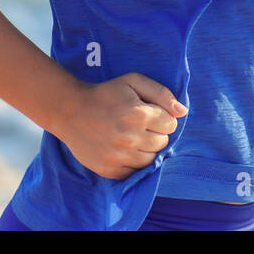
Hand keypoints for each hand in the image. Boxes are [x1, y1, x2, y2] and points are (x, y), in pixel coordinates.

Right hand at [55, 72, 185, 179]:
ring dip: (146, 148)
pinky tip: (123, 148)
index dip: (163, 117)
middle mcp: (130, 138)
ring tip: (132, 136)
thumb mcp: (133, 82)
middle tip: (140, 125)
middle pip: (162, 142)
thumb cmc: (106, 93)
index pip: (171, 124)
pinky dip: (133, 161)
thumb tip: (183, 111)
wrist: (70, 111)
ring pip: (151, 159)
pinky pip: (135, 171)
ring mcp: (118, 156)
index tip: (149, 113)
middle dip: (156, 133)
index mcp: (139, 115)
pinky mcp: (109, 170)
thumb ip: (161, 93)